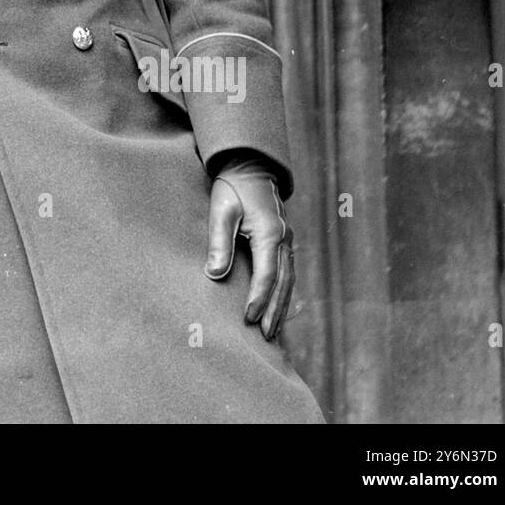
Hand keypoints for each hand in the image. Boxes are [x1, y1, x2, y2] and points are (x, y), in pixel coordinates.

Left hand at [204, 154, 294, 339]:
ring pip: (289, 280)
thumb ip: (219, 242)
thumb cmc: (232, 188)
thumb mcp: (221, 210)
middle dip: (274, 311)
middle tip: (267, 337)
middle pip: (283, 282)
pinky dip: (284, 292)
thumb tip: (215, 275)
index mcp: (270, 232)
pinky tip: (278, 307)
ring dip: (281, 305)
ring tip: (273, 331)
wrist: (248, 167)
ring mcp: (287, 240)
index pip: (267, 273)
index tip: (249, 319)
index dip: (259, 298)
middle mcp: (284, 239)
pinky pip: (287, 272)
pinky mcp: (283, 241)